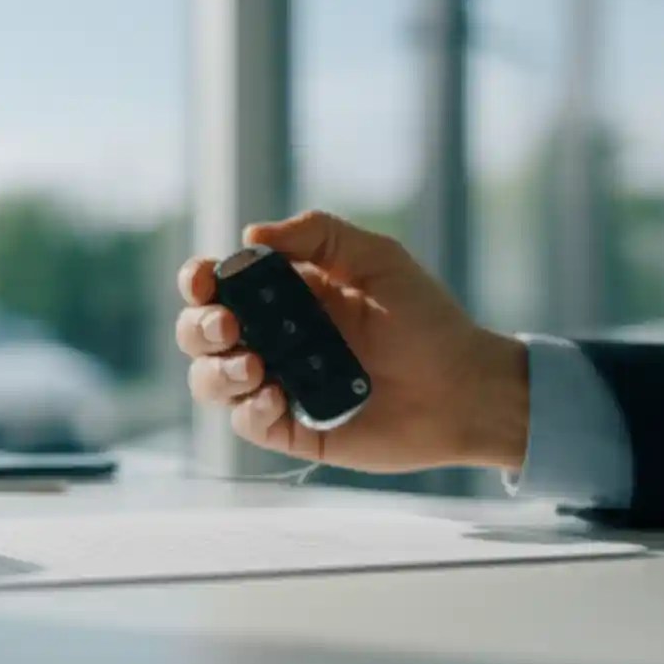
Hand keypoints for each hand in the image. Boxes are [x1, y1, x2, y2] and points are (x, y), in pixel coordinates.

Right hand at [176, 210, 528, 474]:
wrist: (465, 388)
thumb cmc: (427, 320)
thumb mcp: (377, 259)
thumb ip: (319, 235)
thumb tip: (251, 235)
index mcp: (284, 295)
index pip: (219, 285)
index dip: (198, 280)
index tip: (204, 280)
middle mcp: (272, 340)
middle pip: (199, 334)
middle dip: (199, 327)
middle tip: (228, 325)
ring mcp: (279, 386)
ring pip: (210, 382)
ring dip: (216, 371)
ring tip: (254, 367)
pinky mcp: (294, 429)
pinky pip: (247, 423)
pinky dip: (250, 411)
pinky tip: (277, 397)